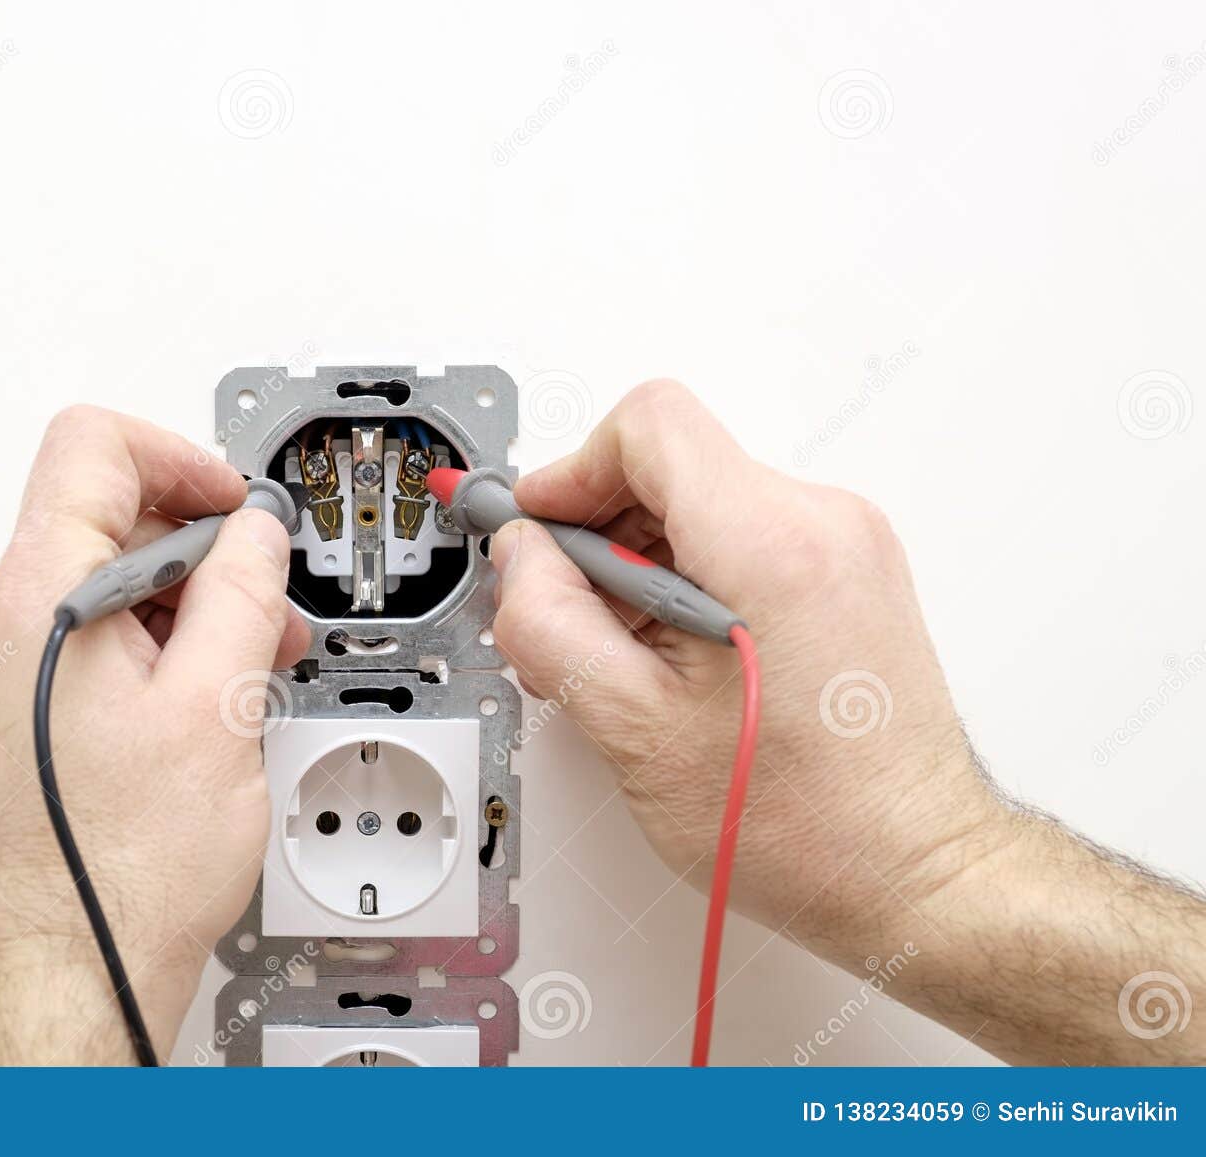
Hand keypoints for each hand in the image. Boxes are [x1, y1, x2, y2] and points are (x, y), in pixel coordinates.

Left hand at [0, 406, 307, 1063]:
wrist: (62, 977)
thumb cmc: (120, 873)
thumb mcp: (219, 707)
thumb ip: (241, 589)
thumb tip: (253, 529)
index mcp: (32, 601)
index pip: (91, 448)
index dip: (178, 456)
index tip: (232, 499)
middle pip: (96, 521)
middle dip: (195, 548)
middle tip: (262, 599)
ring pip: (92, 591)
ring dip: (176, 609)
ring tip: (242, 668)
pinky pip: (72, 647)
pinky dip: (141, 654)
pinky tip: (194, 706)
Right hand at [491, 380, 1205, 1063]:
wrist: (914, 871)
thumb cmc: (809, 825)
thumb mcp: (635, 730)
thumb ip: (551, 624)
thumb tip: (522, 561)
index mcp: (771, 546)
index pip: (649, 426)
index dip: (571, 471)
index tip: (540, 528)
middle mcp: (823, 525)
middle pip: (672, 463)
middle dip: (601, 530)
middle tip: (572, 614)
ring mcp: (847, 546)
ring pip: (704, 501)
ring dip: (643, 562)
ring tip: (632, 656)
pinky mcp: (851, 573)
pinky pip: (744, 536)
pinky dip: (691, 578)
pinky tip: (677, 659)